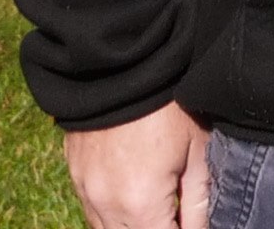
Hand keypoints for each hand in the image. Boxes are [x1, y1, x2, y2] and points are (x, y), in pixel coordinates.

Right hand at [65, 102, 211, 228]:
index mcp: (141, 204)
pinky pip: (92, 211)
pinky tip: (132, 197)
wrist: (123, 62)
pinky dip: (111, 214)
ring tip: (155, 207)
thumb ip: (199, 202)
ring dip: (131, 226)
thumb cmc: (168, 105)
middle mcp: (106, 206)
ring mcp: (85, 191)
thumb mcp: (197, 151)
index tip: (189, 223)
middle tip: (174, 213)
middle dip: (155, 228)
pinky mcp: (75, 174)